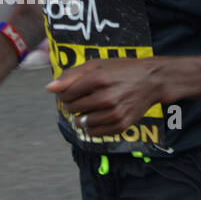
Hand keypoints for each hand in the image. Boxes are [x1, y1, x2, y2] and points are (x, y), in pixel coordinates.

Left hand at [46, 58, 164, 137]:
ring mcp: (114, 113)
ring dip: (81, 117)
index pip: (66, 94)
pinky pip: (94, 133)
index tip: (74, 90)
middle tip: (84, 98)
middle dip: (73, 104)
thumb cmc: (121, 70)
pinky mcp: (121, 125)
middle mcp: (106, 97)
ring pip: (82, 123)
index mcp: (98, 79)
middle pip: (72, 109)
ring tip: (91, 108)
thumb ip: (71, 75)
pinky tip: (99, 116)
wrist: (151, 80)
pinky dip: (92, 127)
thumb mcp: (96, 65)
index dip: (65, 93)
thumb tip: (49, 88)